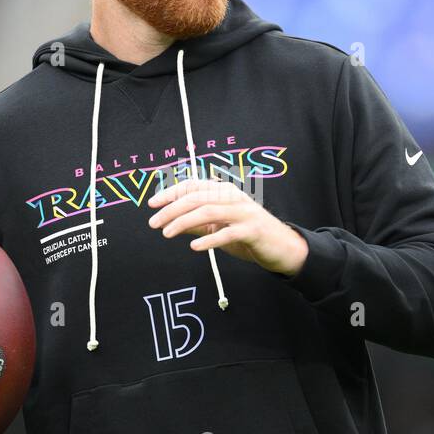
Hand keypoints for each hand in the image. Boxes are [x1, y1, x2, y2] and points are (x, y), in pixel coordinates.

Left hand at [147, 178, 307, 276]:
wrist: (282, 247)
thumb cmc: (248, 236)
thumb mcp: (219, 227)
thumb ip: (198, 223)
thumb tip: (171, 223)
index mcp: (225, 192)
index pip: (193, 186)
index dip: (171, 192)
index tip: (152, 204)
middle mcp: (233, 197)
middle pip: (197, 197)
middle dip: (171, 209)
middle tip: (153, 223)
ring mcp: (244, 213)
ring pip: (208, 211)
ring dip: (183, 222)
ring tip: (167, 234)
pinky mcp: (252, 230)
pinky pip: (227, 233)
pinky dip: (209, 239)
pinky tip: (194, 247)